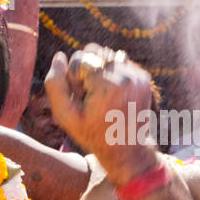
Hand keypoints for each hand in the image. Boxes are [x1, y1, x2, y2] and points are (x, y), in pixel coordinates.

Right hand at [44, 43, 158, 185]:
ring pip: (107, 54)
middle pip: (94, 50)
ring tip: (100, 95)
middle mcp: (126, 76)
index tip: (81, 98)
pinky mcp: (144, 77)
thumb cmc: (92, 134)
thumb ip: (55, 85)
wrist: (127, 149)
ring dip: (99, 71)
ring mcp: (138, 76)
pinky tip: (112, 94)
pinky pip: (120, 62)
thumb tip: (59, 57)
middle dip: (86, 69)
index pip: (80, 58)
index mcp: (108, 85)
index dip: (74, 78)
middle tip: (89, 94)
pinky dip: (112, 74)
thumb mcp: (65, 116)